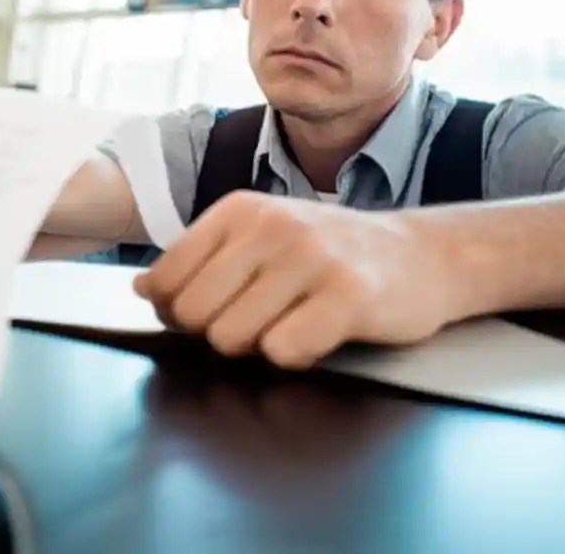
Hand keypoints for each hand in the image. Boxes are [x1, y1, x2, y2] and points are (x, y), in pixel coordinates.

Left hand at [133, 191, 461, 369]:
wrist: (422, 255)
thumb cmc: (330, 254)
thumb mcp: (261, 239)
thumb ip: (201, 261)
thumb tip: (142, 288)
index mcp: (238, 210)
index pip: (164, 279)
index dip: (175, 312)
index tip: (211, 310)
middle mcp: (271, 226)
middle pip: (191, 314)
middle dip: (215, 332)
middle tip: (257, 320)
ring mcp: (311, 258)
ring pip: (231, 337)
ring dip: (257, 345)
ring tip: (291, 321)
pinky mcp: (349, 295)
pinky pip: (283, 351)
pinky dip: (296, 354)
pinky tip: (319, 332)